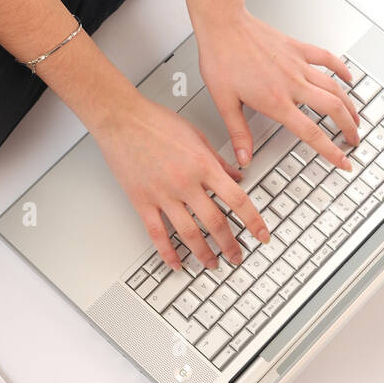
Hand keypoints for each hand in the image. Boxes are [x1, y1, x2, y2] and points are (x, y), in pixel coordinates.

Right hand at [91, 92, 272, 272]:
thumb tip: (236, 176)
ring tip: (212, 264)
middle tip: (237, 256)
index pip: (237, 199)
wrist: (122, 118)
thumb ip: (218, 160)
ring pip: (189, 234)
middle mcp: (185, 182)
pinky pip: (157, 234)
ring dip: (204, 254)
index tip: (261, 234)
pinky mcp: (142, 201)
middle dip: (230, 245)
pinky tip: (175, 263)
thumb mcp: (197, 135)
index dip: (253, 221)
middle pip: (215, 222)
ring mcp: (163, 194)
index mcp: (203, 165)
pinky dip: (167, 253)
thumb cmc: (156, 121)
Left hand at [194, 4, 361, 170]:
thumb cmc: (221, 58)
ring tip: (355, 117)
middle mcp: (292, 83)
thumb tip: (244, 157)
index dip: (330, 150)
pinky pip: (326, 58)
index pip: (311, 132)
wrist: (223, 25)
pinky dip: (341, 68)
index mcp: (275, 101)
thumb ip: (239, 133)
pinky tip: (347, 77)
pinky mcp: (297, 48)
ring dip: (349, 104)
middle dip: (348, 127)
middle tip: (354, 140)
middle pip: (332, 109)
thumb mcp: (225, 102)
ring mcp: (297, 64)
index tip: (343, 161)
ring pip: (334, 87)